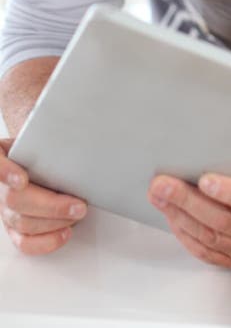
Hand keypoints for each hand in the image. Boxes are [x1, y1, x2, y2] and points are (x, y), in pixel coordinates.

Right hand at [0, 139, 87, 254]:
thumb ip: (43, 139)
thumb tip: (70, 134)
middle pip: (15, 200)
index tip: (22, 180)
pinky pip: (24, 241)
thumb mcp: (34, 137)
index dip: (6, 173)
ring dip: (55, 222)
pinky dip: (46, 241)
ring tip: (78, 213)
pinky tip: (65, 232)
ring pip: (22, 222)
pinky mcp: (12, 227)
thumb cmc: (33, 147)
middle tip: (79, 205)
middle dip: (51, 206)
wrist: (26, 159)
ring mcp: (3, 209)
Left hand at [148, 170, 230, 267]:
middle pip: (223, 220)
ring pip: (209, 237)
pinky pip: (205, 252)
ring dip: (179, 216)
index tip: (203, 180)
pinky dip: (184, 234)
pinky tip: (170, 216)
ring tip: (158, 197)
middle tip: (162, 185)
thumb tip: (197, 152)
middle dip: (188, 201)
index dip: (228, 192)